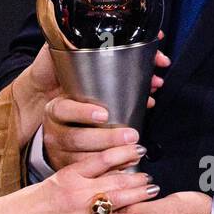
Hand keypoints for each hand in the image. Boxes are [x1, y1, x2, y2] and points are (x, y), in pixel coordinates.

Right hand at [4, 143, 158, 213]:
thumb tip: (100, 169)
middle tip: (150, 173)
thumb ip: (76, 175)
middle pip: (114, 178)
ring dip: (137, 194)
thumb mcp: (53, 179)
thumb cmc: (31, 200)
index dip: (123, 152)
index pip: (102, 158)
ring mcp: (80, 209)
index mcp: (69, 173)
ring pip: (116, 198)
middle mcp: (76, 188)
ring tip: (151, 189)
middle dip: (136, 175)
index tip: (138, 148)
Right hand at [28, 32, 169, 168]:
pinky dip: (108, 174)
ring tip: (135, 152)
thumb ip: (105, 63)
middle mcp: (54, 130)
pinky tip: (127, 170)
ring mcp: (59, 152)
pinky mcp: (68, 169)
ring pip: (83, 160)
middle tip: (133, 135)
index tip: (104, 114)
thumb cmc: (76, 102)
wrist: (55, 130)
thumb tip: (159, 37)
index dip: (83, 112)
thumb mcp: (79, 83)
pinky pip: (88, 176)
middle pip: (77, 138)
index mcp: (55, 107)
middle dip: (108, 138)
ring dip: (113, 157)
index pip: (64, 109)